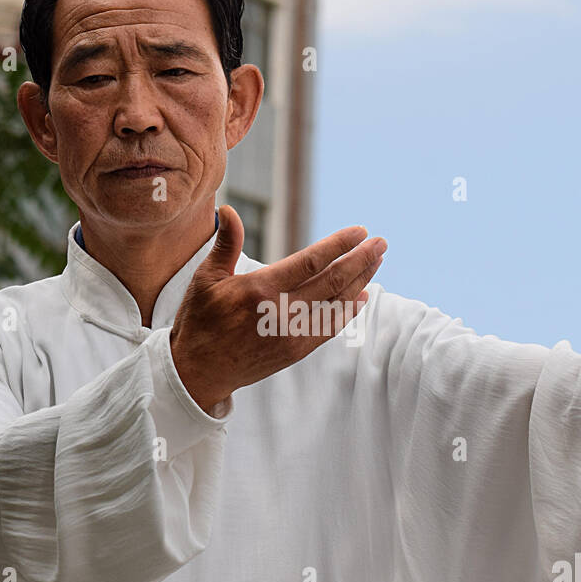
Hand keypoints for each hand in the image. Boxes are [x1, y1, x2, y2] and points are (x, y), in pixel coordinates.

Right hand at [170, 205, 385, 410]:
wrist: (199, 372)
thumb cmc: (200, 320)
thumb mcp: (206, 278)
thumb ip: (226, 244)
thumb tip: (228, 210)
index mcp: (260, 289)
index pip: (312, 261)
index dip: (340, 245)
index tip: (361, 232)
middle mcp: (281, 312)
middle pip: (334, 281)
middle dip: (362, 260)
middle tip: (382, 243)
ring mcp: (292, 334)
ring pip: (337, 304)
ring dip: (361, 281)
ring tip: (377, 262)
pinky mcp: (296, 351)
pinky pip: (331, 327)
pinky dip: (349, 310)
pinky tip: (362, 295)